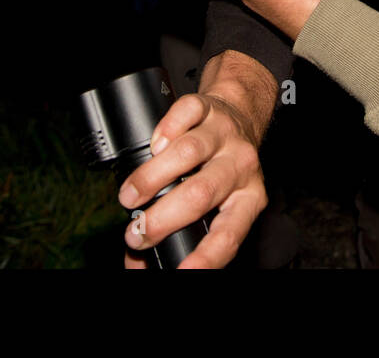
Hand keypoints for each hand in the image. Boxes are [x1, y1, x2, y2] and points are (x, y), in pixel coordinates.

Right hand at [118, 90, 268, 268]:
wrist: (241, 116)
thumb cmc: (221, 171)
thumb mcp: (215, 206)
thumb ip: (179, 236)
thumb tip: (135, 264)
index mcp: (248, 200)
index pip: (230, 234)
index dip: (208, 256)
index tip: (184, 270)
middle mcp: (241, 167)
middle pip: (202, 194)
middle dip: (163, 219)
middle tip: (137, 233)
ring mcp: (224, 134)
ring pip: (189, 153)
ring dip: (152, 178)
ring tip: (130, 196)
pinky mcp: (208, 107)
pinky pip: (187, 113)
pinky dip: (167, 129)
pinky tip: (154, 145)